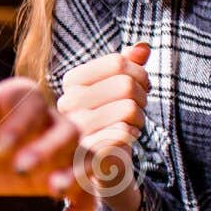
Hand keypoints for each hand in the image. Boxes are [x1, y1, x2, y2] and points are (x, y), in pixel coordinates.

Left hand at [0, 77, 95, 210]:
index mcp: (21, 97)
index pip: (29, 105)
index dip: (16, 126)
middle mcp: (51, 119)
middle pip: (64, 129)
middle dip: (45, 149)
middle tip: (18, 171)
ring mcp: (65, 147)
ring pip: (84, 155)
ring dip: (73, 173)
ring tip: (54, 193)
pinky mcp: (70, 173)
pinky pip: (90, 185)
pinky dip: (86, 201)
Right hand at [55, 43, 150, 210]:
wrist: (100, 164)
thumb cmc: (110, 120)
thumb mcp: (119, 89)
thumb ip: (129, 66)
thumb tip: (143, 46)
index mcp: (72, 82)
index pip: (118, 62)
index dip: (139, 73)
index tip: (139, 86)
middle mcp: (67, 103)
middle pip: (126, 84)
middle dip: (142, 97)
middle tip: (135, 109)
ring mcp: (75, 127)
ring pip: (128, 108)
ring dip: (138, 118)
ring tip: (128, 125)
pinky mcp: (86, 150)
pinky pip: (125, 133)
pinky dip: (132, 135)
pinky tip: (122, 140)